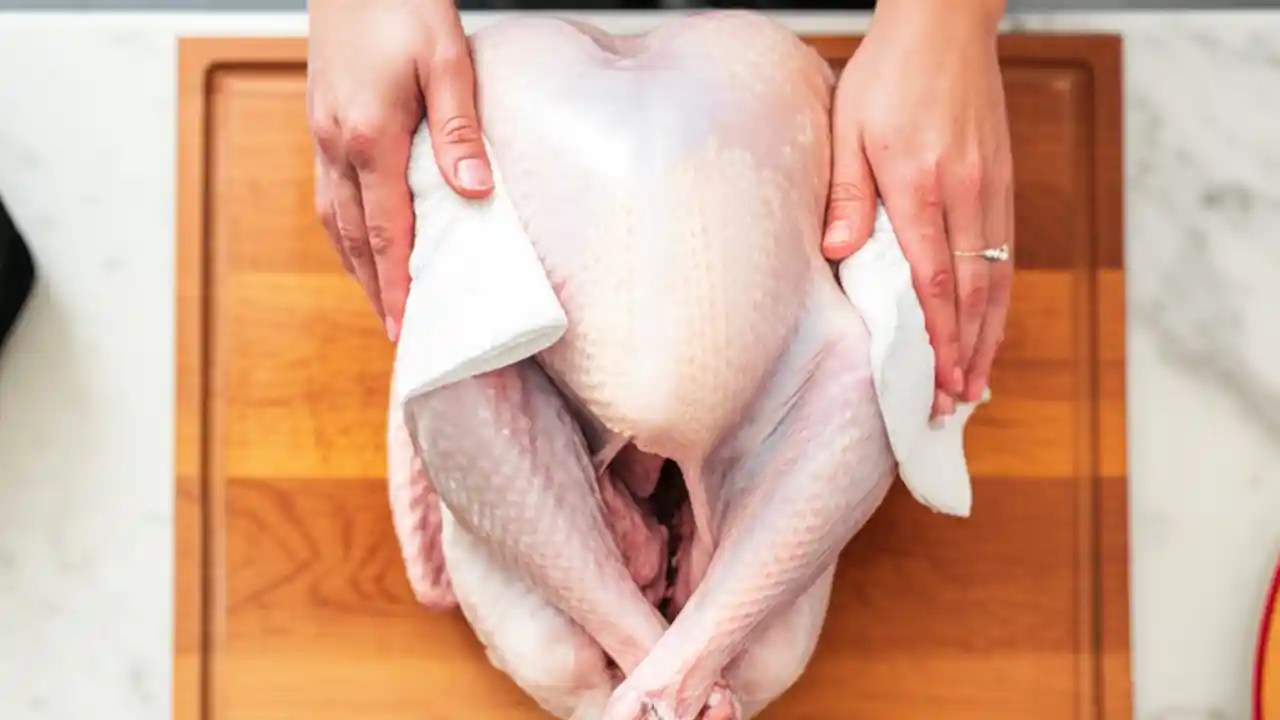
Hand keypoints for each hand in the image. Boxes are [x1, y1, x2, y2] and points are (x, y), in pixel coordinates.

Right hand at [307, 0, 493, 340]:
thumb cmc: (402, 3)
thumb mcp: (446, 59)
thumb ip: (458, 130)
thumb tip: (475, 194)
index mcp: (371, 136)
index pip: (388, 231)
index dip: (398, 285)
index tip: (408, 328)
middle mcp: (337, 144)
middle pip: (356, 237)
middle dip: (375, 289)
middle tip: (397, 334)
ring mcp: (322, 134)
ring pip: (336, 219)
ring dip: (357, 265)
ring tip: (380, 301)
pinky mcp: (320, 121)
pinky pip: (330, 193)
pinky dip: (346, 229)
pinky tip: (362, 240)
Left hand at [822, 0, 1012, 413]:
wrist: (946, 24)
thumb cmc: (889, 73)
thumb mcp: (850, 127)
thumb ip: (847, 193)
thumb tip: (838, 254)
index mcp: (923, 186)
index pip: (933, 282)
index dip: (936, 339)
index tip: (933, 383)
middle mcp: (967, 195)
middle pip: (972, 293)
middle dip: (964, 354)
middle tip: (954, 404)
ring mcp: (992, 189)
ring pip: (996, 278)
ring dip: (988, 336)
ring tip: (977, 383)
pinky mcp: (1002, 181)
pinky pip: (1005, 252)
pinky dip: (999, 298)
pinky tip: (990, 324)